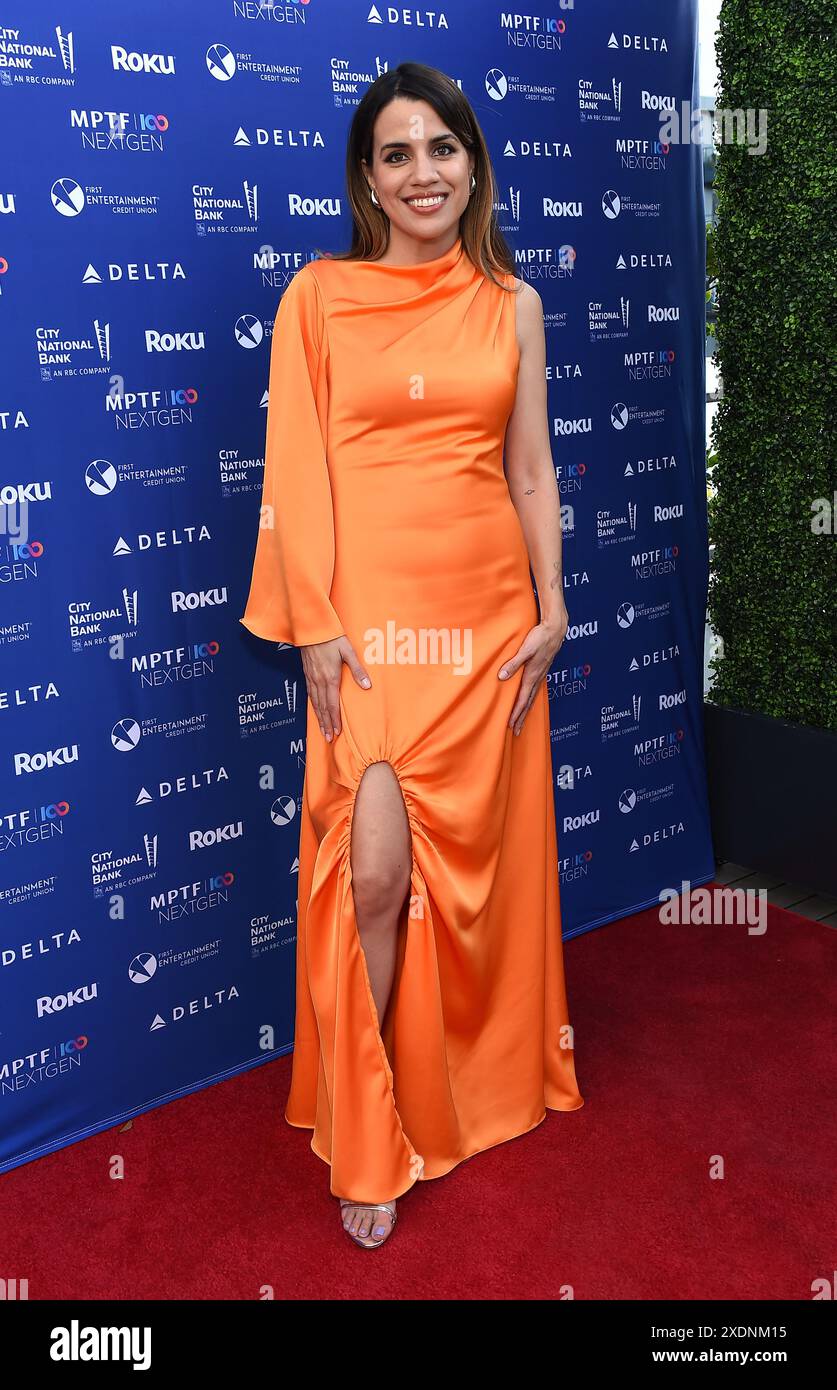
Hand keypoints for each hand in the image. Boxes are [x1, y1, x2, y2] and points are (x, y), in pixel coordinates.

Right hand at [300, 635, 370, 741]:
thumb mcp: (348, 651)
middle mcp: (318, 680)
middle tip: (329, 738)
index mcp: (330, 677)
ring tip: (322, 730)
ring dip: (319, 718)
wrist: (310, 627)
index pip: (332, 705)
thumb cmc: (331, 637)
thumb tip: (367, 685)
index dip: (334, 720)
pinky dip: (313, 706)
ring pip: (315, 702)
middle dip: (326, 724)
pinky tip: (315, 710)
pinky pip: (309, 694)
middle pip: (322, 707)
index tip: (336, 732)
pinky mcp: (307, 673)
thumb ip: (357, 669)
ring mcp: (311, 677)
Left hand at [498, 607, 568, 735]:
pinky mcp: (542, 670)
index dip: (516, 713)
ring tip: (521, 721)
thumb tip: (501, 677)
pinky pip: (536, 690)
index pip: (523, 699)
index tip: (510, 725)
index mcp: (532, 675)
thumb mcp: (525, 649)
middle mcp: (538, 678)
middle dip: (521, 718)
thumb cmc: (540, 637)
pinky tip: (529, 701)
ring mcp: (541, 675)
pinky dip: (531, 700)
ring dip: (526, 711)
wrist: (556, 629)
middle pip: (529, 703)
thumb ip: (513, 663)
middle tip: (516, 731)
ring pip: (533, 697)